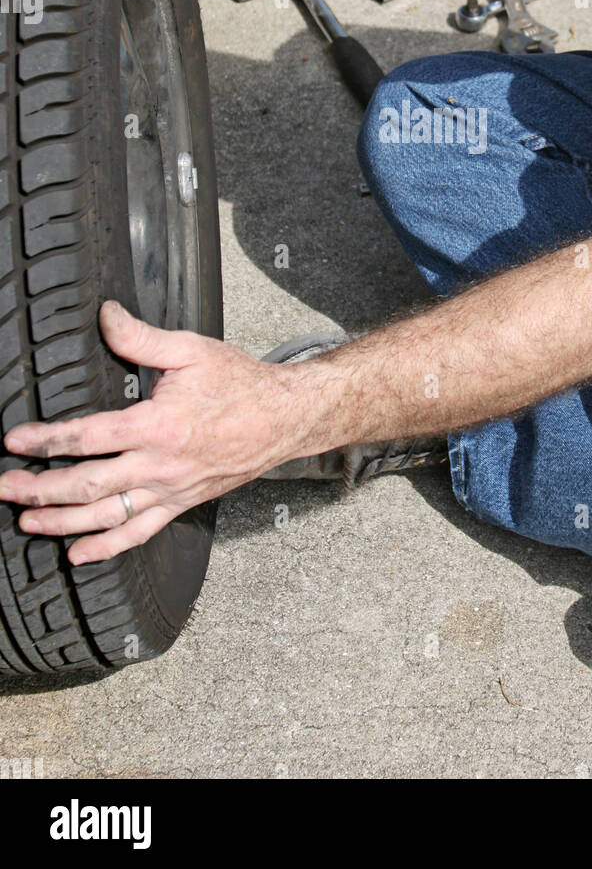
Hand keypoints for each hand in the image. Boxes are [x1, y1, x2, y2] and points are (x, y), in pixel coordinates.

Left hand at [0, 302, 295, 564]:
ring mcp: (170, 490)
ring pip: (105, 516)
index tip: (15, 442)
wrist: (284, 419)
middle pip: (86, 486)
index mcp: (157, 426)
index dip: (45, 441)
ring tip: (26, 522)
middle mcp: (160, 465)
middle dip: (39, 489)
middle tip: (6, 487)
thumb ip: (141, 338)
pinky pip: (138, 533)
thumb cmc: (241, 383)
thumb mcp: (191, 350)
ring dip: (60, 522)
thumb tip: (105, 316)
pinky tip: (77, 553)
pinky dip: (105, 548)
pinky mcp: (181, 504)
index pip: (87, 437)